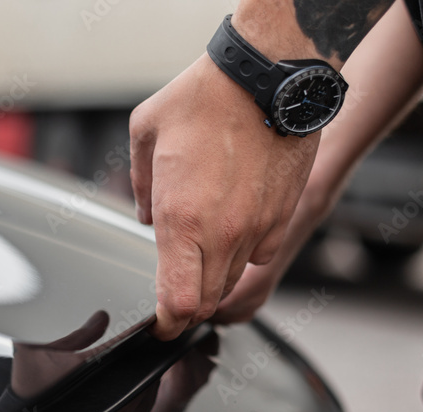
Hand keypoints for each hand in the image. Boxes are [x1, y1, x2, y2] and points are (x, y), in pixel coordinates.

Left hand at [130, 50, 318, 340]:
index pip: (178, 304)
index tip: (160, 325)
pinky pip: (259, 254)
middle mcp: (222, 234)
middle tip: (174, 292)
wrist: (268, 75)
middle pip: (205, 302)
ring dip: (212, 280)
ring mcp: (256, 228)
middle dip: (186, 305)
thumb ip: (141, 186)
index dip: (166, 324)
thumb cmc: (205, 98)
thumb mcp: (146, 134)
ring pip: (232, 280)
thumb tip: (147, 216)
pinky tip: (230, 229)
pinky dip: (242, 254)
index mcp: (181, 221)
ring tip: (200, 254)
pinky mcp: (282, 217)